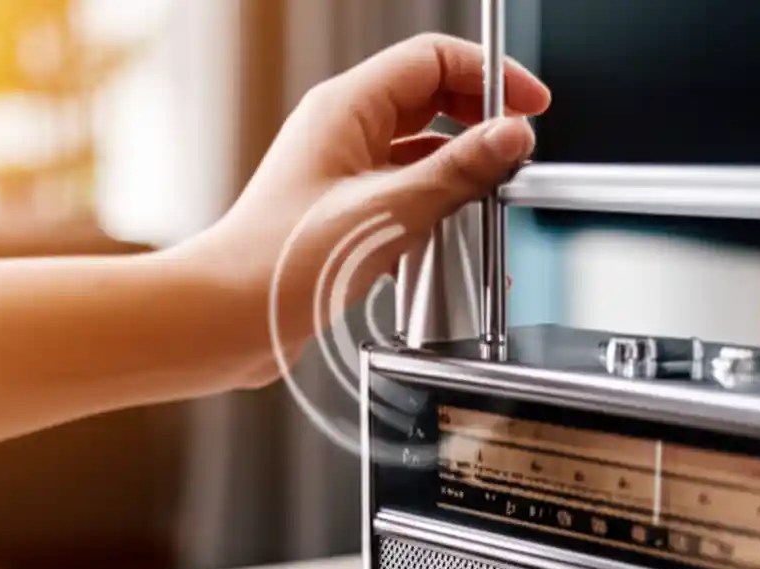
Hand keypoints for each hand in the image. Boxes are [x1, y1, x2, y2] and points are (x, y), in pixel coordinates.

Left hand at [173, 33, 550, 385]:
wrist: (230, 317)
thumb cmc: (282, 261)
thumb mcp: (389, 210)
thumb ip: (458, 171)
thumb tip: (510, 137)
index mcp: (346, 107)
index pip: (432, 60)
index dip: (488, 74)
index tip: (529, 106)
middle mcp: (342, 131)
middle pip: (429, 100)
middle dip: (479, 121)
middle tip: (516, 152)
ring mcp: (340, 171)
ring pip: (418, 150)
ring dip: (458, 171)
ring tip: (490, 198)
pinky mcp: (341, 213)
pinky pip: (401, 192)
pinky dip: (434, 208)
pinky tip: (453, 239)